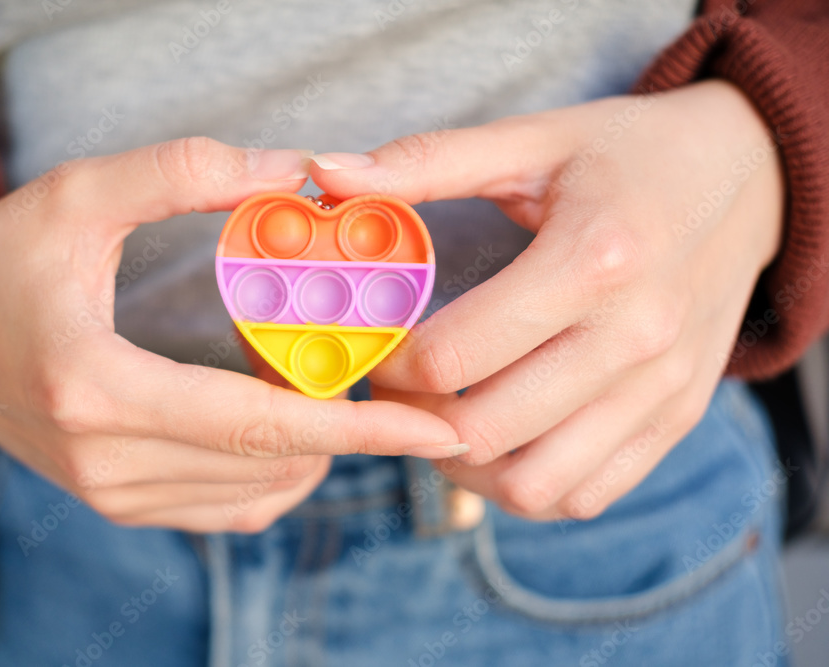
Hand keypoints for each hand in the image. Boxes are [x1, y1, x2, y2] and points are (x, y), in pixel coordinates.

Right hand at [0, 138, 460, 531]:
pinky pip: (228, 508)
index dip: (362, 430)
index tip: (441, 433)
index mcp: (98, 389)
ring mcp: (111, 494)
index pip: (258, 425)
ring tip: (307, 374)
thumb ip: (187, 173)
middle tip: (378, 367)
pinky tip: (273, 416)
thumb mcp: (79, 193)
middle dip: (350, 425)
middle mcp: (107, 461)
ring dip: (312, 444)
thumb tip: (298, 173)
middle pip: (271, 462)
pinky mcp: (117, 503)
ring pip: (258, 494)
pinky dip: (273, 468)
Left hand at [311, 81, 783, 520]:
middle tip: (402, 390)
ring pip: (535, 486)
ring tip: (447, 420)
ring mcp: (661, 389)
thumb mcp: (533, 139)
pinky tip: (507, 439)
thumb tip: (325, 173)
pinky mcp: (677, 418)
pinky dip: (531, 486)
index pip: (454, 358)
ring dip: (468, 468)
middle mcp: (634, 338)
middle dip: (417, 421)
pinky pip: (589, 495)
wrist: (748, 178)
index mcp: (592, 262)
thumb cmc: (629, 156)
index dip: (391, 366)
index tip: (379, 347)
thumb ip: (428, 162)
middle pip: (486, 432)